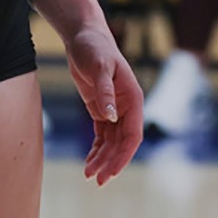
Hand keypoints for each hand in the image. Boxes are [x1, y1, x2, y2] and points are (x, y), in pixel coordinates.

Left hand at [64, 26, 143, 184]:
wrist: (84, 37)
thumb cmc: (94, 48)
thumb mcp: (99, 67)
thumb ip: (105, 91)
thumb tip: (112, 116)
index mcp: (133, 98)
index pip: (133, 134)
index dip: (124, 155)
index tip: (112, 171)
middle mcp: (127, 107)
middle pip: (122, 143)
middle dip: (111, 162)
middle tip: (96, 180)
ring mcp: (114, 109)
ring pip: (112, 142)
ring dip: (102, 159)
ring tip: (89, 175)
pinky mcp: (101, 109)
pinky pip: (102, 135)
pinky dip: (96, 149)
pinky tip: (89, 162)